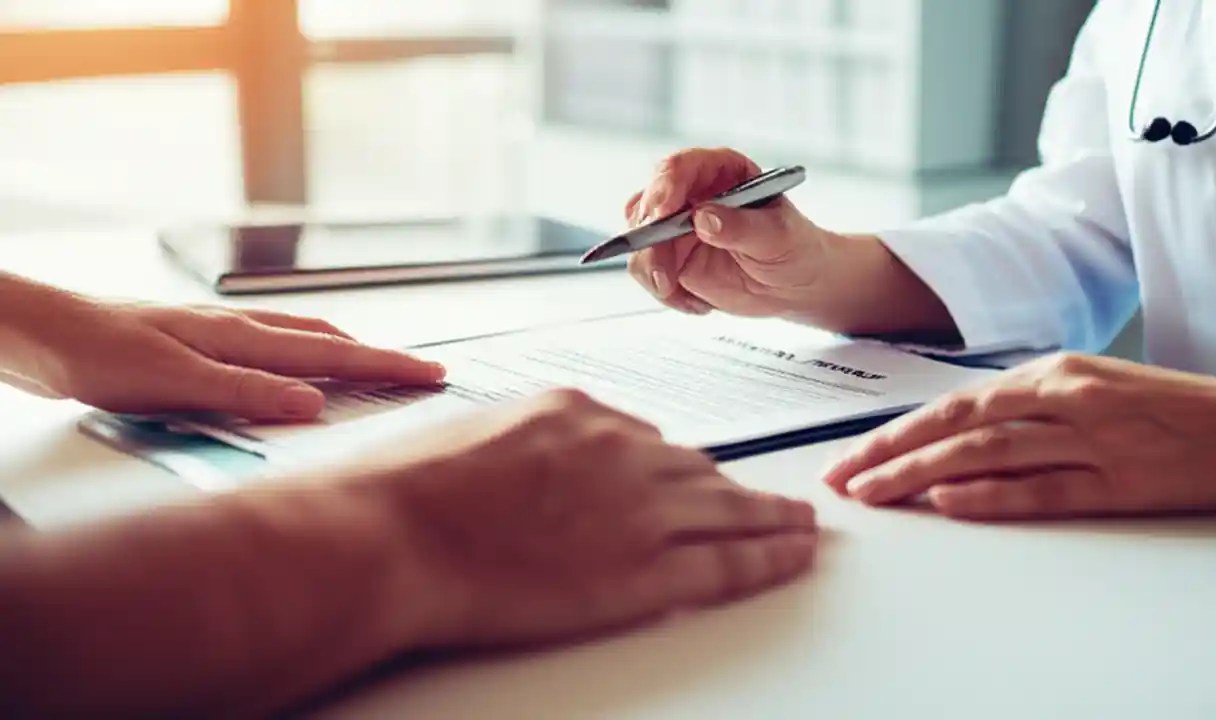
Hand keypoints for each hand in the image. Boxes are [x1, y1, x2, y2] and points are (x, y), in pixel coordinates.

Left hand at [14, 292, 444, 421]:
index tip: (432, 375)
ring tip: (378, 363)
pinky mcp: (203, 339)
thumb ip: (243, 391)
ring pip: (304, 336)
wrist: (42, 329)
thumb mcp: (171, 381)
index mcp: (243, 338)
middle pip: (330, 339)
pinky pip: (276, 341)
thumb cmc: (97, 354)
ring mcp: (223, 330)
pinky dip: (308, 350)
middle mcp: (241, 327)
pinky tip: (298, 362)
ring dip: (349, 350)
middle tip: (425, 372)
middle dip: (382, 356)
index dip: (387, 366)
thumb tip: (313, 403)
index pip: (334, 353)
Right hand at [371, 390, 817, 646]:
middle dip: (731, 488)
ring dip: (773, 518)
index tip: (691, 479)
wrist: (392, 537)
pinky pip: (731, 562)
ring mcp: (639, 511)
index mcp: (575, 414)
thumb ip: (521, 444)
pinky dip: (772, 558)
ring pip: (730, 509)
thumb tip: (529, 465)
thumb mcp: (470, 437)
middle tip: (768, 501)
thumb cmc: (407, 491)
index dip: (672, 469)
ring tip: (802, 527)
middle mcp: (620, 452)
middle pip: (698, 471)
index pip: (645, 440)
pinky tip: (795, 555)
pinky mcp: (643, 572)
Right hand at [623, 148, 955, 337]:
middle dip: (648, 239)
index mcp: (719, 171)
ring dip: (653, 270)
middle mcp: (691, 194)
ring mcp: (676, 227)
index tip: (661, 216)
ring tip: (684, 295)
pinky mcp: (671, 258)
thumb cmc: (794, 248)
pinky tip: (697, 303)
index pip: (679, 168)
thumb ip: (741, 227)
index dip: (664, 188)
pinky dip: (665, 292)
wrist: (796, 283)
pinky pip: (647, 271)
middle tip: (664, 274)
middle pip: (647, 204)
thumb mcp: (777, 237)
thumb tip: (704, 218)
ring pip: (639, 240)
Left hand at [823, 354, 1215, 520]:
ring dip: (921, 474)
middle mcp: (1063, 398)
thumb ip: (1024, 407)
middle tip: (842, 478)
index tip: (851, 456)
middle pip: (956, 425)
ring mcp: (1091, 439)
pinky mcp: (1119, 481)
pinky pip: (1043, 489)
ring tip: (875, 493)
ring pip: (987, 454)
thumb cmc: (1165, 408)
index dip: (896, 431)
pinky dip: (993, 496)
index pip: (952, 404)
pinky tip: (949, 504)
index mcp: (1051, 374)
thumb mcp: (1088, 388)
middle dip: (890, 452)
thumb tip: (956, 435)